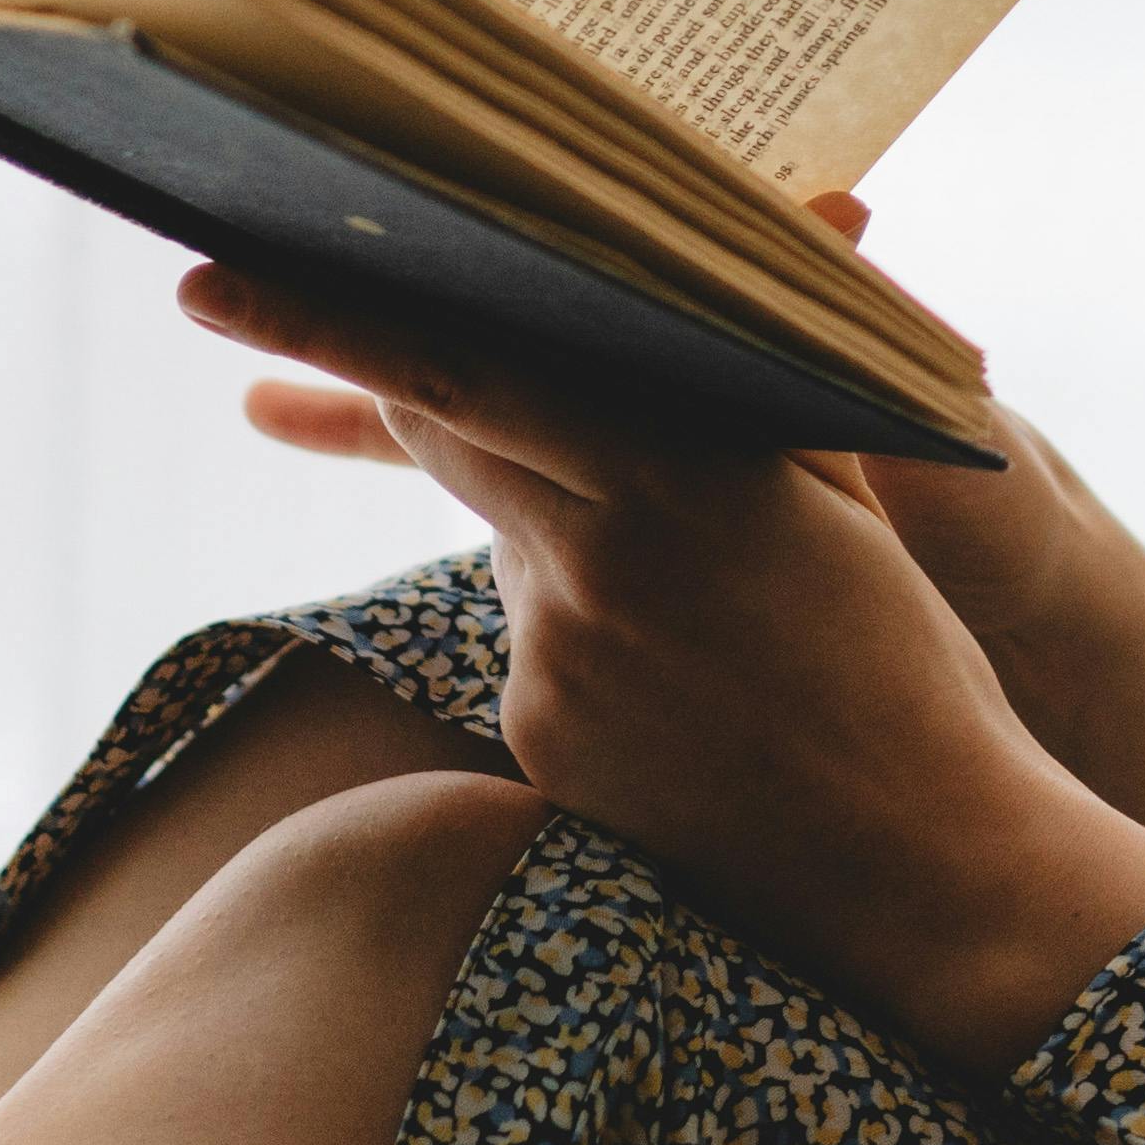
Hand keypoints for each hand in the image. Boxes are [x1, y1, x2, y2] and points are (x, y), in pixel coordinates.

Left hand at [187, 264, 1144, 1071]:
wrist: (929, 862)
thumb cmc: (908, 663)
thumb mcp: (838, 502)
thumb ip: (737, 403)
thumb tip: (680, 312)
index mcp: (682, 470)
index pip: (462, 371)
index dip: (330, 319)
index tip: (216, 281)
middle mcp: (599, 556)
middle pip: (441, 431)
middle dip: (343, 375)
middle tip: (234, 303)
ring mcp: (558, 658)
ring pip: (511, 534)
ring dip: (560, 519)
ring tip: (712, 602)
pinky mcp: (543, 740)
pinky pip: (535, 641)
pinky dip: (591, 628)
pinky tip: (691, 685)